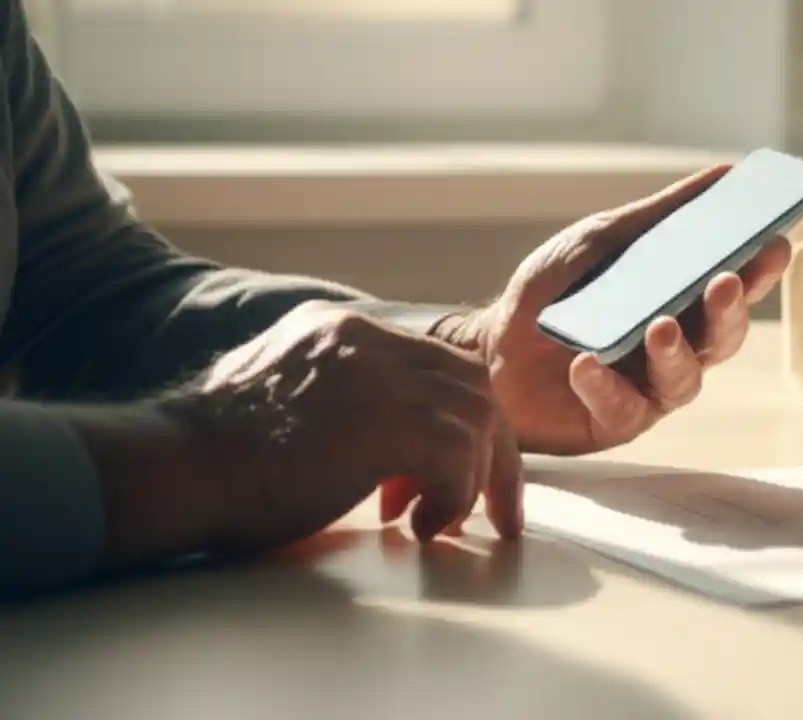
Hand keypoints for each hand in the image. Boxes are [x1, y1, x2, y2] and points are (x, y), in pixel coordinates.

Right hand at [188, 302, 521, 550]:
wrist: (174, 468)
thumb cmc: (218, 458)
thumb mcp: (285, 401)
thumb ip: (342, 404)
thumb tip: (393, 456)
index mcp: (341, 331)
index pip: (437, 363)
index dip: (459, 421)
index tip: (464, 473)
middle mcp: (365, 339)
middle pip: (471, 384)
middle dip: (492, 451)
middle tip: (495, 511)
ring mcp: (376, 375)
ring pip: (476, 415)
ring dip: (474, 478)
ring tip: (444, 521)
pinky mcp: (382, 421)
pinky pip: (456, 454)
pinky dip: (454, 496)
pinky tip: (419, 526)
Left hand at [443, 166, 791, 454]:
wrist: (487, 350)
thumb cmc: (552, 293)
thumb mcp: (601, 241)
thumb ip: (661, 216)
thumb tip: (725, 174)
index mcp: (681, 301)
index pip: (733, 286)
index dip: (759, 269)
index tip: (774, 243)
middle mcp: (676, 347)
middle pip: (721, 336)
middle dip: (729, 310)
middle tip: (726, 280)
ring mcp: (649, 389)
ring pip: (685, 379)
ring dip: (675, 352)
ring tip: (658, 326)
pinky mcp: (614, 422)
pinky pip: (622, 408)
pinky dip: (605, 384)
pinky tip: (586, 364)